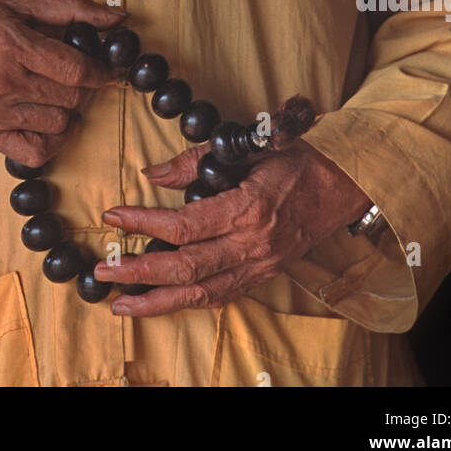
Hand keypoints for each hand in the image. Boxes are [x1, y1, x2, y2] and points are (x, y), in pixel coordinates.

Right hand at [0, 0, 123, 165]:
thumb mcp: (15, 0)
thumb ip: (69, 7)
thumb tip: (117, 16)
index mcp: (12, 44)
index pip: (75, 69)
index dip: (99, 71)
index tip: (102, 68)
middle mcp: (4, 81)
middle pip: (71, 96)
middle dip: (84, 87)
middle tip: (76, 76)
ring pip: (58, 122)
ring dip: (68, 110)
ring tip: (58, 94)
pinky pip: (34, 151)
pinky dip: (52, 142)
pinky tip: (51, 122)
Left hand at [93, 138, 373, 315]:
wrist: (346, 185)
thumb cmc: (299, 159)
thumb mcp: (250, 146)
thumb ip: (199, 160)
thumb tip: (154, 173)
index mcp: (249, 210)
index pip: (185, 226)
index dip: (144, 222)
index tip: (113, 215)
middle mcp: (253, 246)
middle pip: (186, 268)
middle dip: (140, 273)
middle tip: (105, 270)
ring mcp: (260, 266)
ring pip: (200, 294)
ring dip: (157, 301)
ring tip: (121, 304)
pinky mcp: (264, 275)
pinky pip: (220, 297)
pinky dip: (188, 302)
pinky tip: (163, 302)